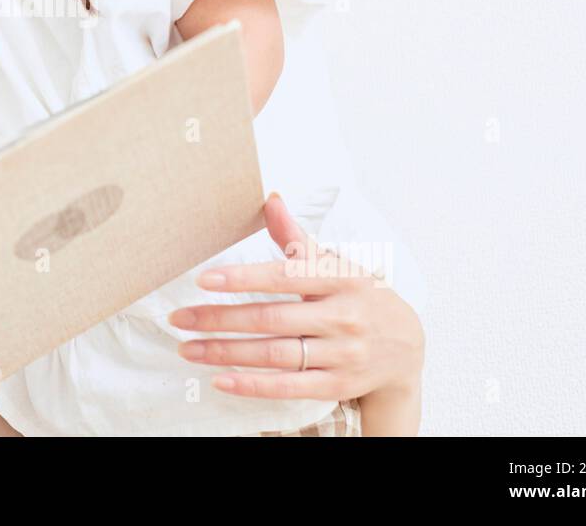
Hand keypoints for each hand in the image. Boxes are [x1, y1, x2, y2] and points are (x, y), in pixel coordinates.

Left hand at [169, 192, 423, 404]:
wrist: (406, 346)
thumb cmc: (359, 296)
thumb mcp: (336, 264)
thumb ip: (298, 238)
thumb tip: (270, 199)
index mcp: (341, 279)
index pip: (286, 276)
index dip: (244, 278)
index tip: (204, 279)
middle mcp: (344, 317)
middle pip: (272, 319)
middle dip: (220, 320)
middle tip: (180, 319)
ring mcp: (342, 354)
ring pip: (275, 355)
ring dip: (226, 353)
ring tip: (188, 348)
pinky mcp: (338, 385)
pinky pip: (289, 387)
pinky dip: (253, 384)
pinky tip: (221, 378)